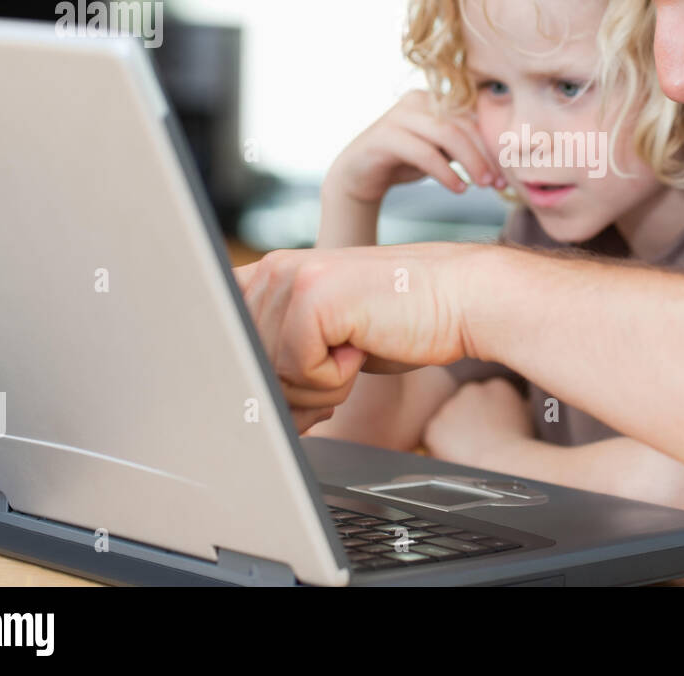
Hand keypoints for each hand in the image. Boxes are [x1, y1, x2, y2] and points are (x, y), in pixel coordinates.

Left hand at [233, 243, 486, 425]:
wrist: (461, 302)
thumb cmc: (401, 325)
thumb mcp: (325, 342)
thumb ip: (278, 361)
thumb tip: (244, 413)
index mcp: (267, 275)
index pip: (222, 343)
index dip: (254, 381)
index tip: (295, 388)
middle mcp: (271, 270)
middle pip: (245, 368)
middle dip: (293, 391)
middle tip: (339, 368)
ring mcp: (290, 278)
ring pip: (270, 374)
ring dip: (318, 386)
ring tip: (354, 350)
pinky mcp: (313, 297)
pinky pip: (297, 372)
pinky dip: (335, 379)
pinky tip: (363, 345)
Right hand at [325, 90, 503, 205]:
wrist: (359, 174)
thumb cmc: (404, 161)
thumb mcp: (439, 151)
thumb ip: (462, 147)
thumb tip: (500, 160)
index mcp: (433, 99)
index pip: (471, 117)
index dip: (490, 145)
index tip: (504, 172)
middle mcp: (416, 100)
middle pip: (462, 124)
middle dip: (484, 155)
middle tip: (497, 182)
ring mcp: (398, 115)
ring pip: (446, 134)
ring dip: (470, 162)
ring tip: (482, 185)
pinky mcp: (384, 136)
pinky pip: (423, 152)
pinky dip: (445, 172)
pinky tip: (458, 189)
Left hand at [422, 379, 533, 466]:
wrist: (501, 464)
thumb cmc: (519, 448)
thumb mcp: (529, 418)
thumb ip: (520, 406)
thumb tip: (522, 405)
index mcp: (496, 386)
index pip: (485, 397)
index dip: (487, 415)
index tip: (491, 429)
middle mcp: (471, 390)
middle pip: (465, 406)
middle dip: (469, 421)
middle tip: (480, 441)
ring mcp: (450, 406)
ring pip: (449, 421)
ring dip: (455, 433)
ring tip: (471, 451)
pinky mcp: (434, 426)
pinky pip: (435, 437)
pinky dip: (441, 447)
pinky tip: (458, 456)